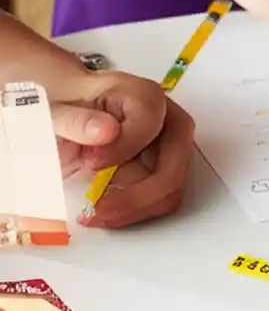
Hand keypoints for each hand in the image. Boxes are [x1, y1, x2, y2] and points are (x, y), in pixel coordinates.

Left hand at [51, 71, 194, 228]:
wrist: (61, 119)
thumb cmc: (63, 110)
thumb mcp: (54, 109)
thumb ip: (75, 119)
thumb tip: (106, 131)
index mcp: (143, 96)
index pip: (148, 124)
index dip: (122, 148)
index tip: (90, 162)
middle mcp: (166, 124)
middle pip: (171, 167)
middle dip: (135, 196)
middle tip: (98, 208)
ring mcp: (168, 152)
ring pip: (168, 192)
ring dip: (132, 209)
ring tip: (95, 213)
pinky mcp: (161, 175)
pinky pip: (157, 202)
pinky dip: (131, 214)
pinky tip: (103, 212)